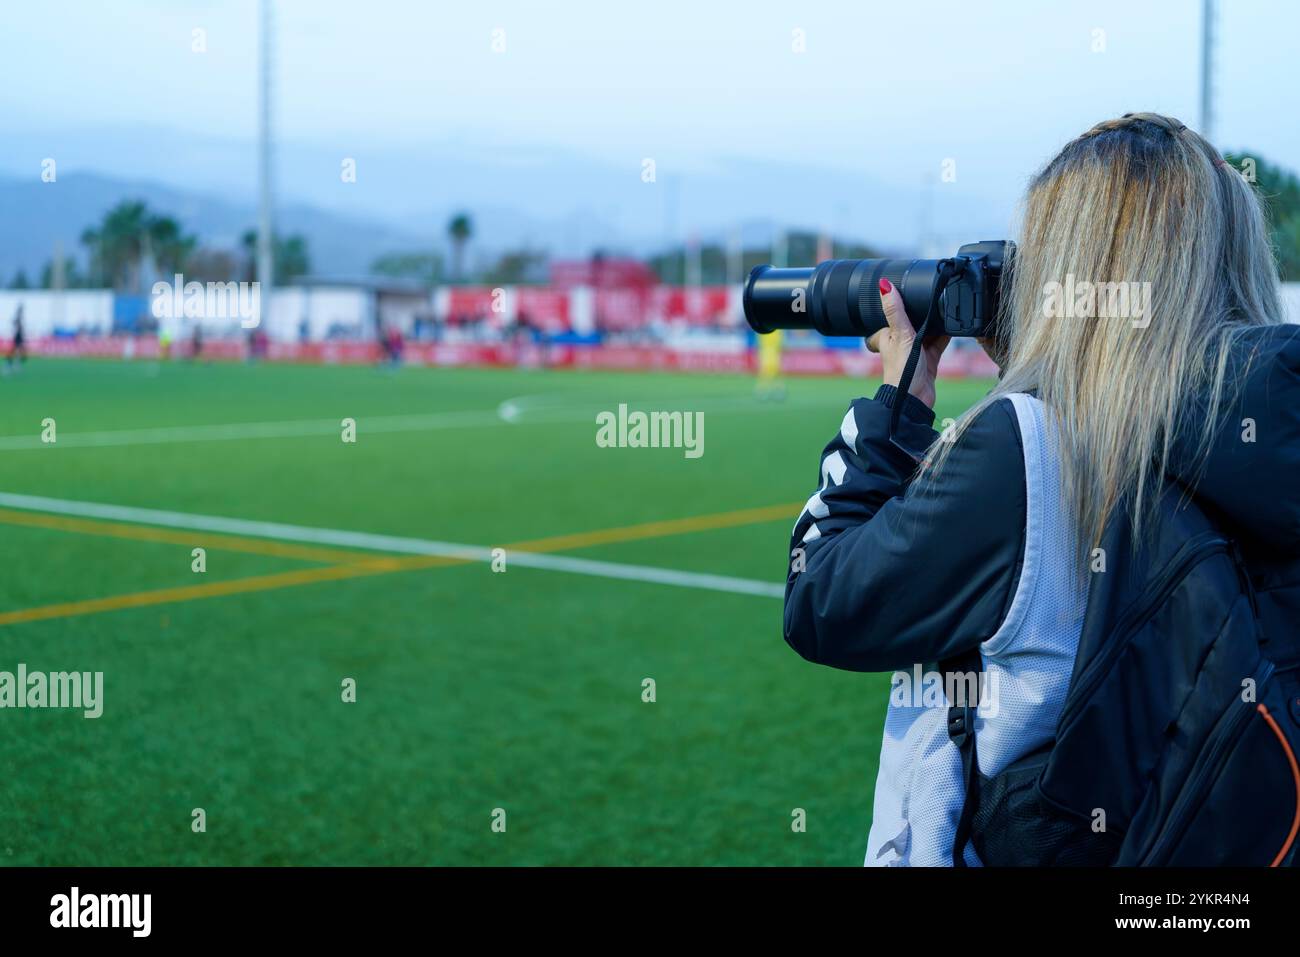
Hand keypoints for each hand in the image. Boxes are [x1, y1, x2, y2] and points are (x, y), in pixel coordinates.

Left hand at [865, 278, 949, 408]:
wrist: (915, 398)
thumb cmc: (901, 370)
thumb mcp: (899, 334)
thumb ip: (895, 310)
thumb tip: (884, 285)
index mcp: (886, 336)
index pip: (886, 318)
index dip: (891, 307)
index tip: (899, 293)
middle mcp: (900, 343)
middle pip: (910, 322)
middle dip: (920, 313)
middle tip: (930, 297)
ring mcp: (915, 352)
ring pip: (926, 331)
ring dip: (934, 323)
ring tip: (945, 307)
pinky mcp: (929, 360)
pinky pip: (939, 342)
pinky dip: (946, 335)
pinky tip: (955, 325)